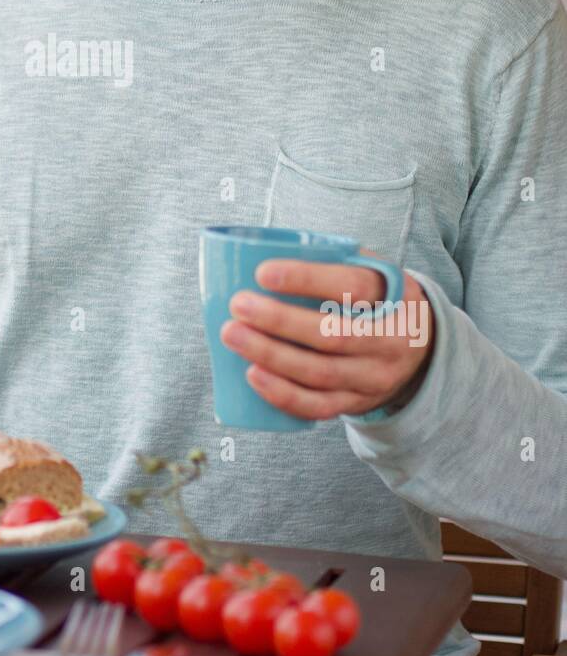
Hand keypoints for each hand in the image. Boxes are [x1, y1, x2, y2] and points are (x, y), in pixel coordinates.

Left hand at [220, 253, 435, 419]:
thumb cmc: (379, 300)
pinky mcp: (357, 403)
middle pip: (332, 335)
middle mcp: (389, 341)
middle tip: (238, 304)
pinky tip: (253, 375)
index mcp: (394, 298)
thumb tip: (265, 249)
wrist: (424, 350)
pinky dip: (283, 394)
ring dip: (271, 356)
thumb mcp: (374, 272)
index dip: (307, 279)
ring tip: (233, 335)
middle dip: (279, 321)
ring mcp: (374, 377)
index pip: (353, 286)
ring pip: (320, 373)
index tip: (263, 272)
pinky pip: (318, 406)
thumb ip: (335, 261)